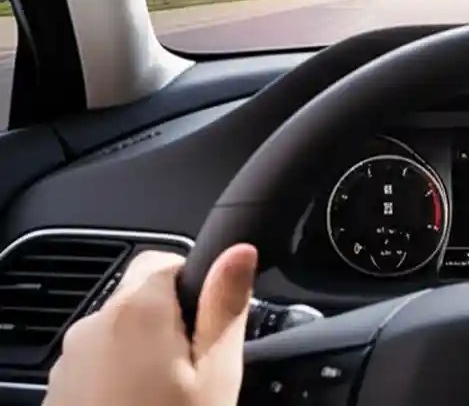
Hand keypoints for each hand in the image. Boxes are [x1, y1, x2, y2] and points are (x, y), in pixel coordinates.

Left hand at [44, 245, 257, 405]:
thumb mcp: (216, 375)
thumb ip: (225, 306)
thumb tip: (238, 250)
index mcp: (136, 312)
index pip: (166, 258)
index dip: (196, 286)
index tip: (212, 327)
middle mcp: (93, 326)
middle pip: (142, 298)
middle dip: (172, 323)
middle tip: (198, 371)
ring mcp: (69, 361)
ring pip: (120, 335)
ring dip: (145, 352)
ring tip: (170, 398)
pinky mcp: (58, 392)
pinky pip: (98, 367)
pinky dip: (120, 380)